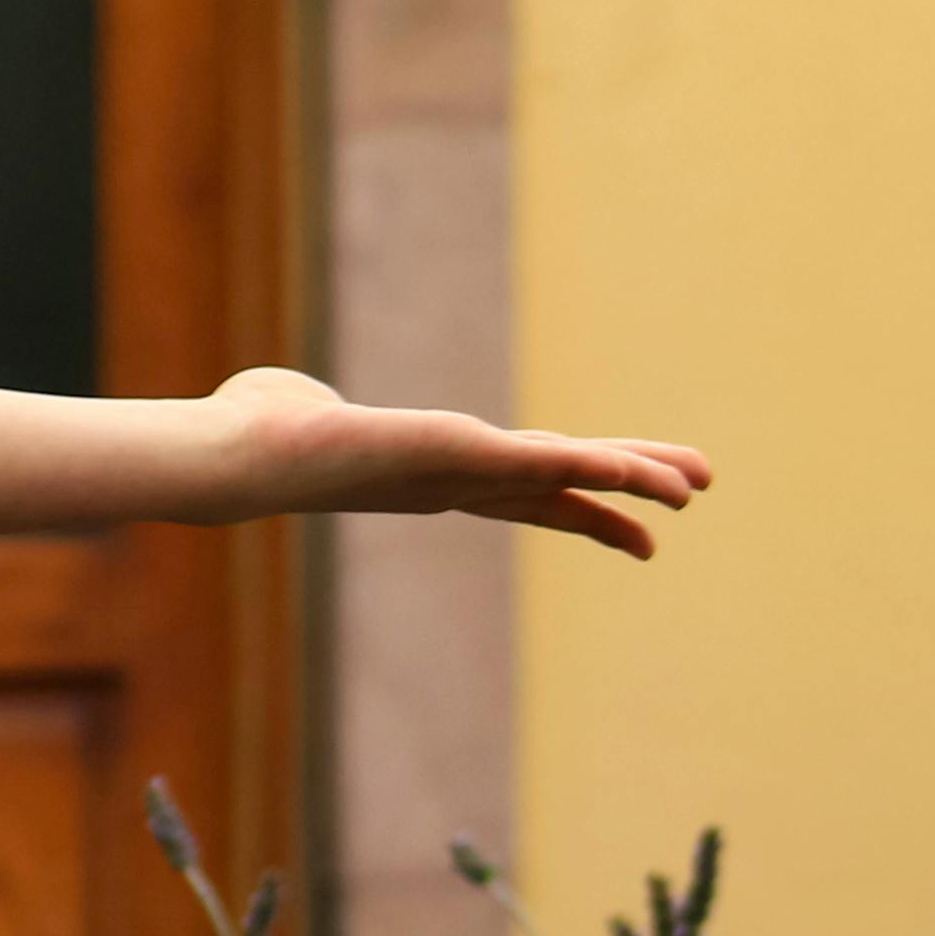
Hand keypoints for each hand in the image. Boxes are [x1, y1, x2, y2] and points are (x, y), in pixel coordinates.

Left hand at [204, 366, 712, 557]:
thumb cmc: (251, 434)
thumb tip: (295, 405)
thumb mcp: (300, 414)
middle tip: (694, 493)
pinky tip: (640, 469)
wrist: (240, 454)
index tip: (636, 530)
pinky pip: (541, 460)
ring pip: (563, 476)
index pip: (525, 493)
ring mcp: (460, 472)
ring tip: (692, 484)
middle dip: (629, 493)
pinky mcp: (457, 452)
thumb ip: (314, 411)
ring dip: (630, 478)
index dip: (584, 506)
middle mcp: (454, 483)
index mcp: (433, 476)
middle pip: (561, 489)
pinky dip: (593, 464)